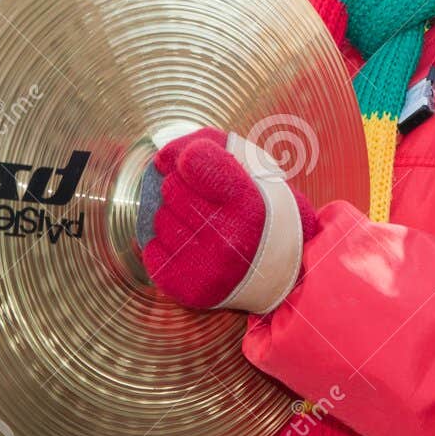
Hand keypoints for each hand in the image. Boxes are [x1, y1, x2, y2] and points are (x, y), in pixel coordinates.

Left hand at [136, 127, 318, 312]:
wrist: (282, 269)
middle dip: (181, 187)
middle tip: (204, 198)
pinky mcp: (192, 290)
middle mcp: (230, 238)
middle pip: (171, 189)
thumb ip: (206, 145)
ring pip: (160, 220)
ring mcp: (210, 267)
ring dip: (173, 216)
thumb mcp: (250, 167)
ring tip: (200, 223)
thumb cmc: (261, 207)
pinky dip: (164, 244)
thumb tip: (162, 158)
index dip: (191, 158)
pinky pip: (151, 253)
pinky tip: (189, 245)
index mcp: (249, 204)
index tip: (197, 163)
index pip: (194, 161)